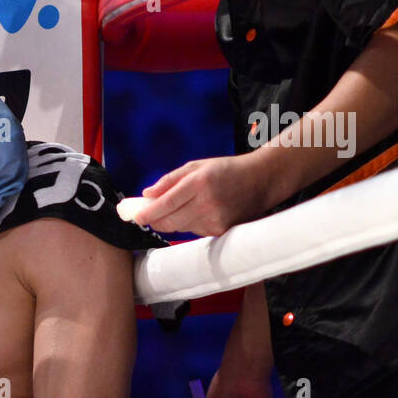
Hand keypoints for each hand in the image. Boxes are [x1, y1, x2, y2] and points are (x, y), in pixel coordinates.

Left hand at [134, 155, 272, 235]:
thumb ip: (170, 180)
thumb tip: (147, 195)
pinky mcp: (221, 231)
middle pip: (169, 221)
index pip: (165, 203)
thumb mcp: (197, 166)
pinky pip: (194, 231)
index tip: (136, 217)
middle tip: (146, 216)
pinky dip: (190, 224)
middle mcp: (207, 203)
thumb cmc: (226, 170)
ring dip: (173, 221)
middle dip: (154, 221)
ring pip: (180, 228)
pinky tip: (200, 211)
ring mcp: (215, 219)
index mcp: (199, 183)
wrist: (261, 180)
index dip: (148, 213)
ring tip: (183, 206)